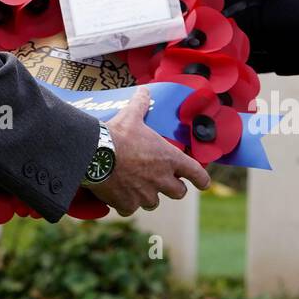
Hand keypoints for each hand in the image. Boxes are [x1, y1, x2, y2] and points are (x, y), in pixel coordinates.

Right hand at [88, 88, 210, 215]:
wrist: (94, 154)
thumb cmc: (117, 134)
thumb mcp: (131, 116)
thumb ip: (140, 104)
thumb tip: (144, 89)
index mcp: (169, 158)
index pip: (196, 174)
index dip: (202, 179)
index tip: (204, 183)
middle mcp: (161, 179)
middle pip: (178, 193)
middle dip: (173, 188)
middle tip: (163, 182)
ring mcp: (145, 194)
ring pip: (153, 203)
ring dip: (148, 196)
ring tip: (137, 187)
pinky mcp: (128, 203)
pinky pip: (130, 208)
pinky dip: (126, 203)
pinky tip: (118, 196)